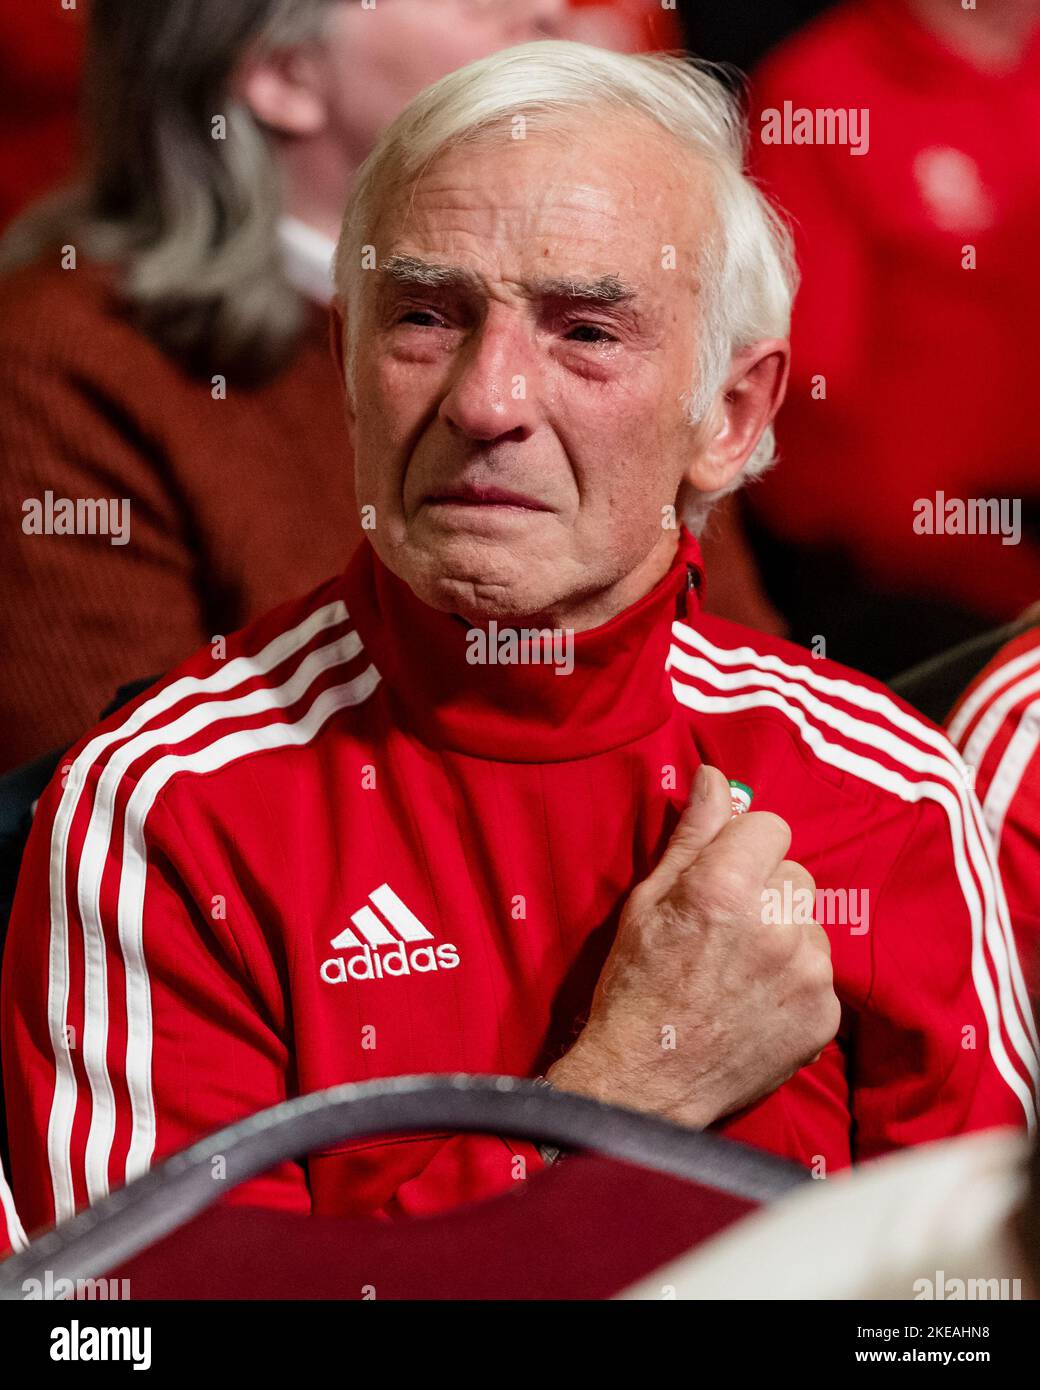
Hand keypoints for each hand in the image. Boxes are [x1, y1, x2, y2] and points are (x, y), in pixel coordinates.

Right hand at [547, 765, 839, 1126]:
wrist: (645, 1082)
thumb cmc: (635, 986)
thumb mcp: (648, 901)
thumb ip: (692, 834)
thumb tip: (715, 777)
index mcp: (726, 887)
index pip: (771, 826)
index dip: (743, 846)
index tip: (721, 874)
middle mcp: (775, 924)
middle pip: (795, 874)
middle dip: (765, 890)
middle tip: (723, 929)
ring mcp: (806, 973)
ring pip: (810, 922)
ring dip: (783, 934)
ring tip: (738, 969)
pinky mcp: (823, 1015)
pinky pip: (820, 972)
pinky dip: (793, 980)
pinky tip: (754, 1001)